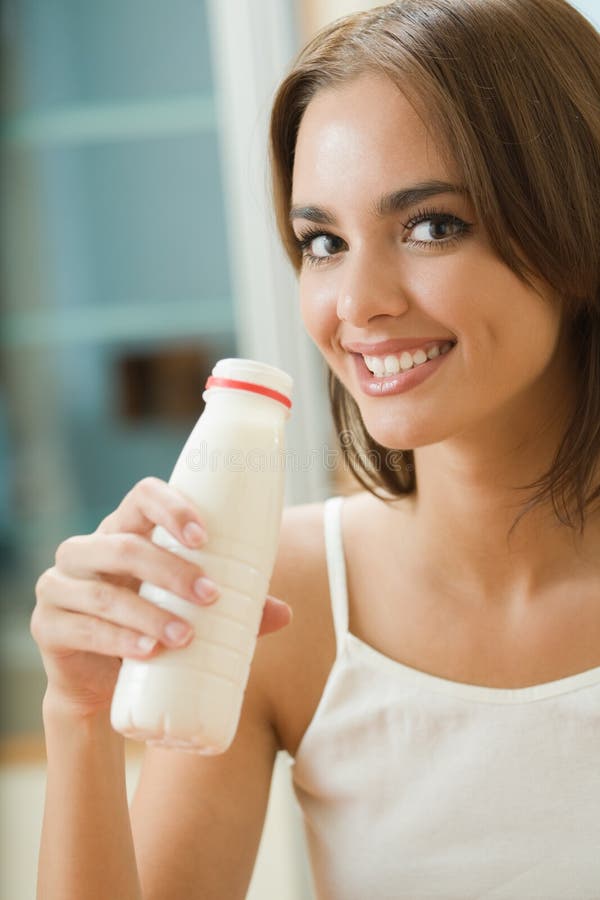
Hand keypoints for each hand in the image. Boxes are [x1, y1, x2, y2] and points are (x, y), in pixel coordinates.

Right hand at [31, 477, 291, 717]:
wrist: (102, 682)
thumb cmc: (152, 627)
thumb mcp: (189, 611)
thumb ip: (233, 609)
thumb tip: (283, 613)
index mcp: (123, 530)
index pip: (142, 496)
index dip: (172, 508)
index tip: (206, 538)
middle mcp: (86, 549)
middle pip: (125, 544)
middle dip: (172, 570)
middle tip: (211, 598)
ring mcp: (60, 586)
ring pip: (103, 591)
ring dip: (148, 614)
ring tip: (186, 636)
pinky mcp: (48, 626)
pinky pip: (83, 628)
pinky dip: (119, 640)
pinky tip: (146, 652)